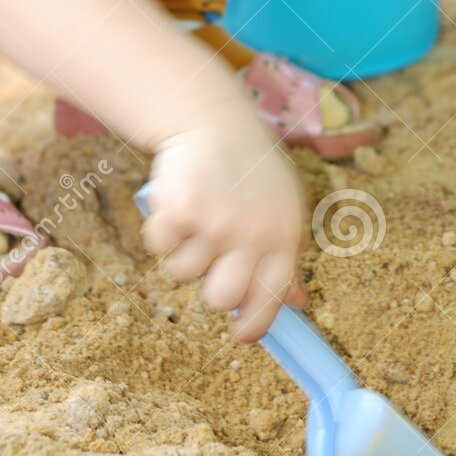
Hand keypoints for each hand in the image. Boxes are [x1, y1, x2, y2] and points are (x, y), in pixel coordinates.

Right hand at [143, 106, 305, 340]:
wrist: (212, 119)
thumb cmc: (250, 169)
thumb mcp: (281, 206)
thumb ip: (285, 254)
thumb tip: (296, 302)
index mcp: (284, 234)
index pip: (272, 296)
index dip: (255, 322)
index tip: (240, 336)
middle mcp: (252, 233)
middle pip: (220, 298)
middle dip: (209, 287)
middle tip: (208, 259)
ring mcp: (215, 222)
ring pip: (182, 273)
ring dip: (181, 253)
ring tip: (193, 218)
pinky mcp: (181, 209)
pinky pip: (159, 246)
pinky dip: (160, 230)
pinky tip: (173, 204)